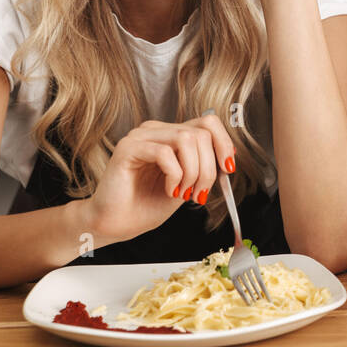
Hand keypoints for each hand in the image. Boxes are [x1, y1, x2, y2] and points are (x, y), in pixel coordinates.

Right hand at [79, 114, 235, 245]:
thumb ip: (204, 166)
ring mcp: (140, 136)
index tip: (227, 169)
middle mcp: (156, 130)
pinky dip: (174, 175)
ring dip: (193, 172)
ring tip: (183, 193)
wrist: (117, 224)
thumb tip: (229, 159)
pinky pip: (164, 153)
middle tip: (198, 193)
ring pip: (185, 139)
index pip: (208, 122)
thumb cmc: (147, 205)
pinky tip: (168, 190)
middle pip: (200, 133)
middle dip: (208, 169)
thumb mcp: (187, 184)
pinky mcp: (127, 148)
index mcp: (171, 135)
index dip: (224, 144)